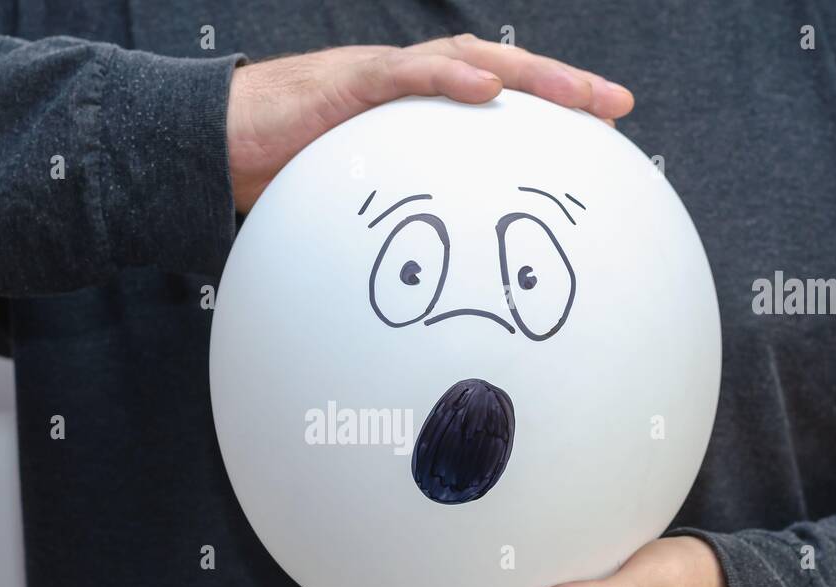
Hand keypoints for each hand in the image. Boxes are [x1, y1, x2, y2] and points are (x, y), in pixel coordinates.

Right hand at [226, 34, 633, 212]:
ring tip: (575, 91)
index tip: (605, 131)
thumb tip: (435, 277)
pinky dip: (447, 76)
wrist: (219, 143)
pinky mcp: (347, 81)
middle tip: (616, 105)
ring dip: (527, 73)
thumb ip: (403, 216)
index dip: (550, 109)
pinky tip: (488, 87)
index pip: (497, 100)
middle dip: (562, 85)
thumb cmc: (286, 171)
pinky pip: (405, 73)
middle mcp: (410, 87)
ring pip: (468, 60)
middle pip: (500, 72)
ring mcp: (382, 79)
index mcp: (418, 113)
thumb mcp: (359, 197)